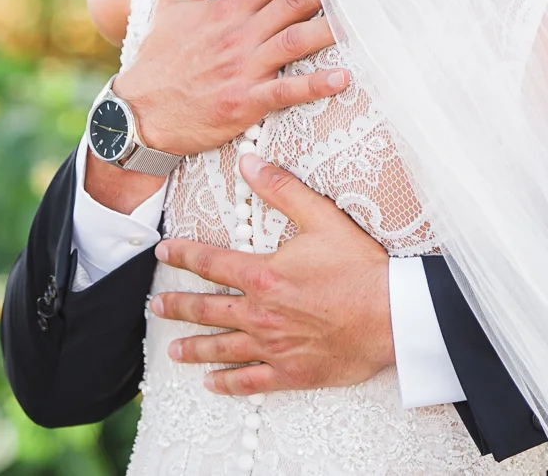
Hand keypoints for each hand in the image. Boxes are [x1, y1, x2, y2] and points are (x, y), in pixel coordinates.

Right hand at [115, 0, 345, 156]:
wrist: (138, 112)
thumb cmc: (159, 56)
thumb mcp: (174, 0)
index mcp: (227, 8)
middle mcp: (239, 34)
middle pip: (293, 3)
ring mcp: (244, 68)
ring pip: (296, 41)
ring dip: (331, 29)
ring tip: (364, 20)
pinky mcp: (246, 102)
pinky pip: (286, 91)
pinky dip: (315, 85)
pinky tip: (343, 78)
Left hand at [152, 156, 393, 394]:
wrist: (392, 316)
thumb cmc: (359, 268)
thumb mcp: (321, 217)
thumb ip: (281, 188)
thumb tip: (249, 162)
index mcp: (263, 275)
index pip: (210, 263)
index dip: (182, 256)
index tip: (162, 253)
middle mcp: (259, 313)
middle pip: (206, 310)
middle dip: (177, 307)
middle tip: (156, 308)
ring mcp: (273, 346)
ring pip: (221, 349)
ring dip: (194, 348)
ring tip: (174, 351)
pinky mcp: (290, 373)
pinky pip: (250, 382)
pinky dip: (227, 385)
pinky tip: (211, 385)